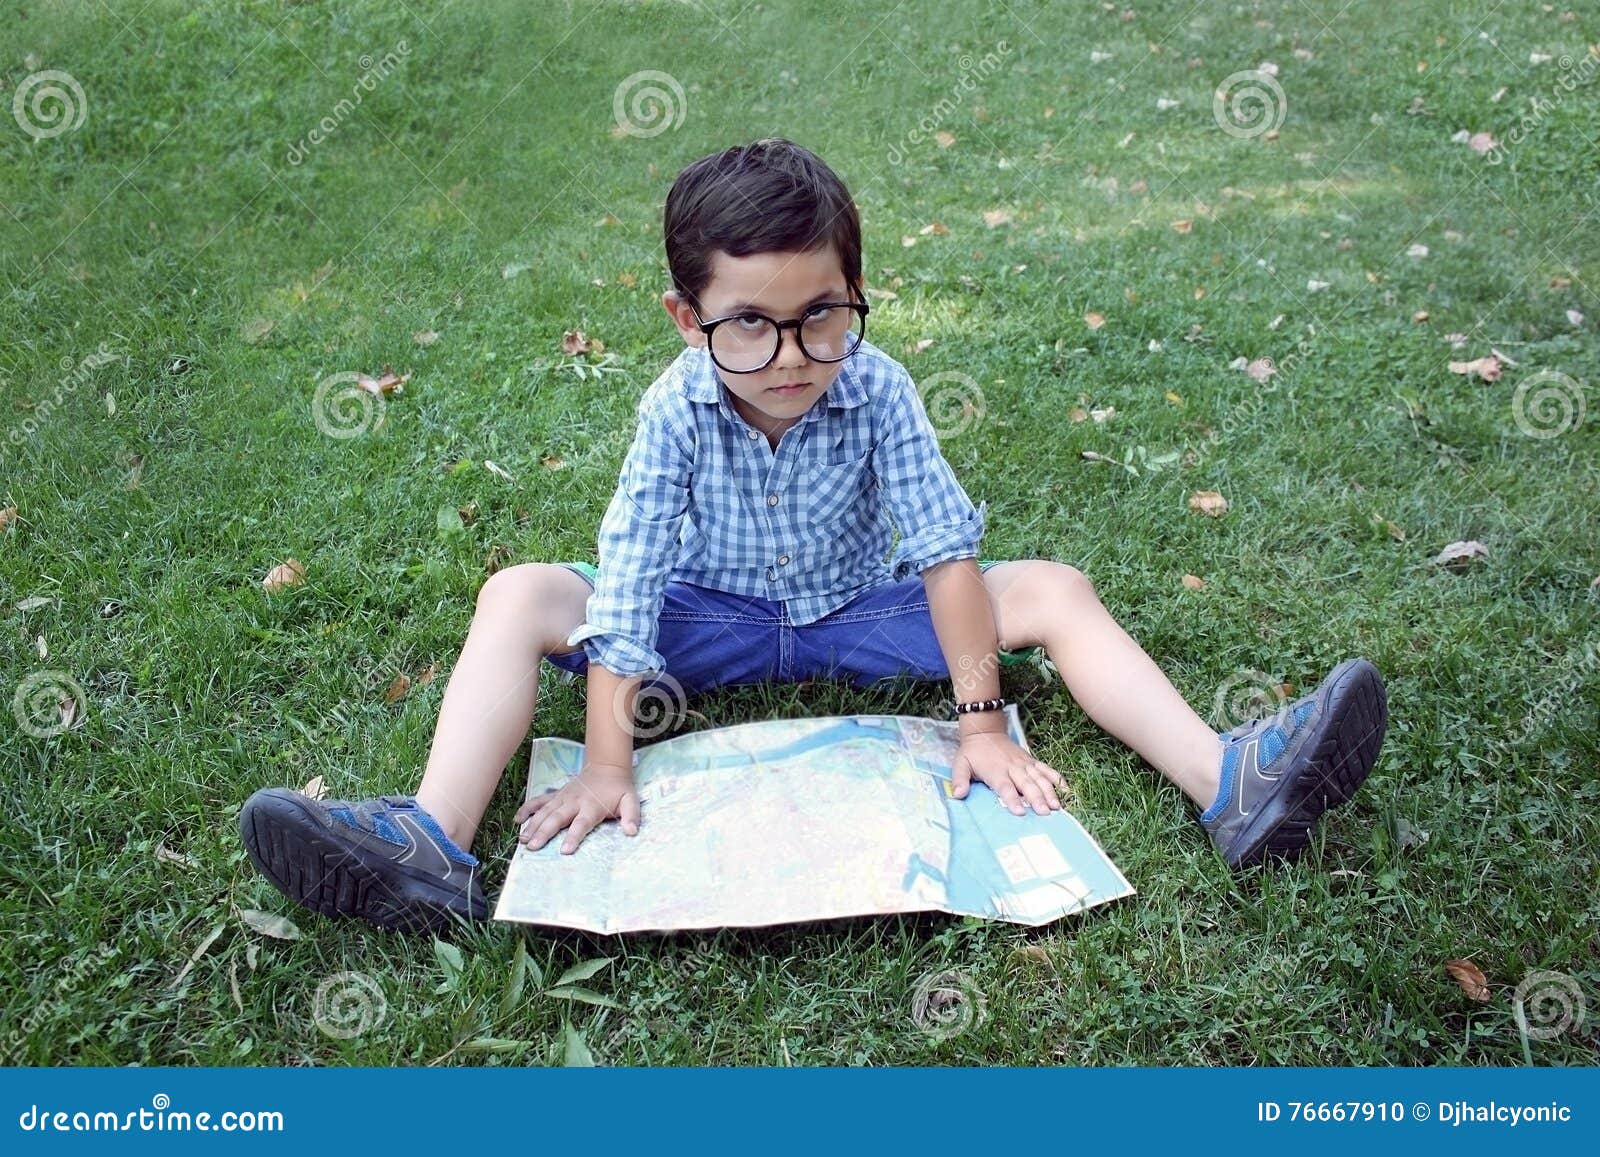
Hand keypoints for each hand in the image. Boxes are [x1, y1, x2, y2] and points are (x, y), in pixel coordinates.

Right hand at [515, 762, 639, 854]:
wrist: (606, 767)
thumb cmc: (618, 789)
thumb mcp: (630, 800)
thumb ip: (631, 816)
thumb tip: (632, 832)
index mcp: (592, 806)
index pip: (581, 824)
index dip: (573, 836)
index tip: (564, 851)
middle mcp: (574, 802)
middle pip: (557, 818)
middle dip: (544, 833)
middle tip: (532, 847)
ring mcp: (563, 798)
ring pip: (545, 811)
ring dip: (533, 825)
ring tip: (522, 840)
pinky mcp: (557, 795)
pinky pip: (539, 801)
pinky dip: (528, 808)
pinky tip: (517, 820)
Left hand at [952, 731, 1063, 815]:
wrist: (985, 732)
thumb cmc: (972, 753)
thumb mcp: (960, 764)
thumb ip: (959, 779)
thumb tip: (958, 794)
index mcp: (995, 771)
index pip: (1005, 787)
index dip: (1012, 799)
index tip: (1020, 811)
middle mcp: (1012, 767)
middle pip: (1026, 784)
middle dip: (1036, 798)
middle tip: (1045, 813)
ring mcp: (1024, 763)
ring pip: (1039, 778)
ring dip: (1049, 792)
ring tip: (1057, 806)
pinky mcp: (1031, 761)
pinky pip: (1046, 769)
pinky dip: (1057, 779)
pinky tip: (1066, 791)